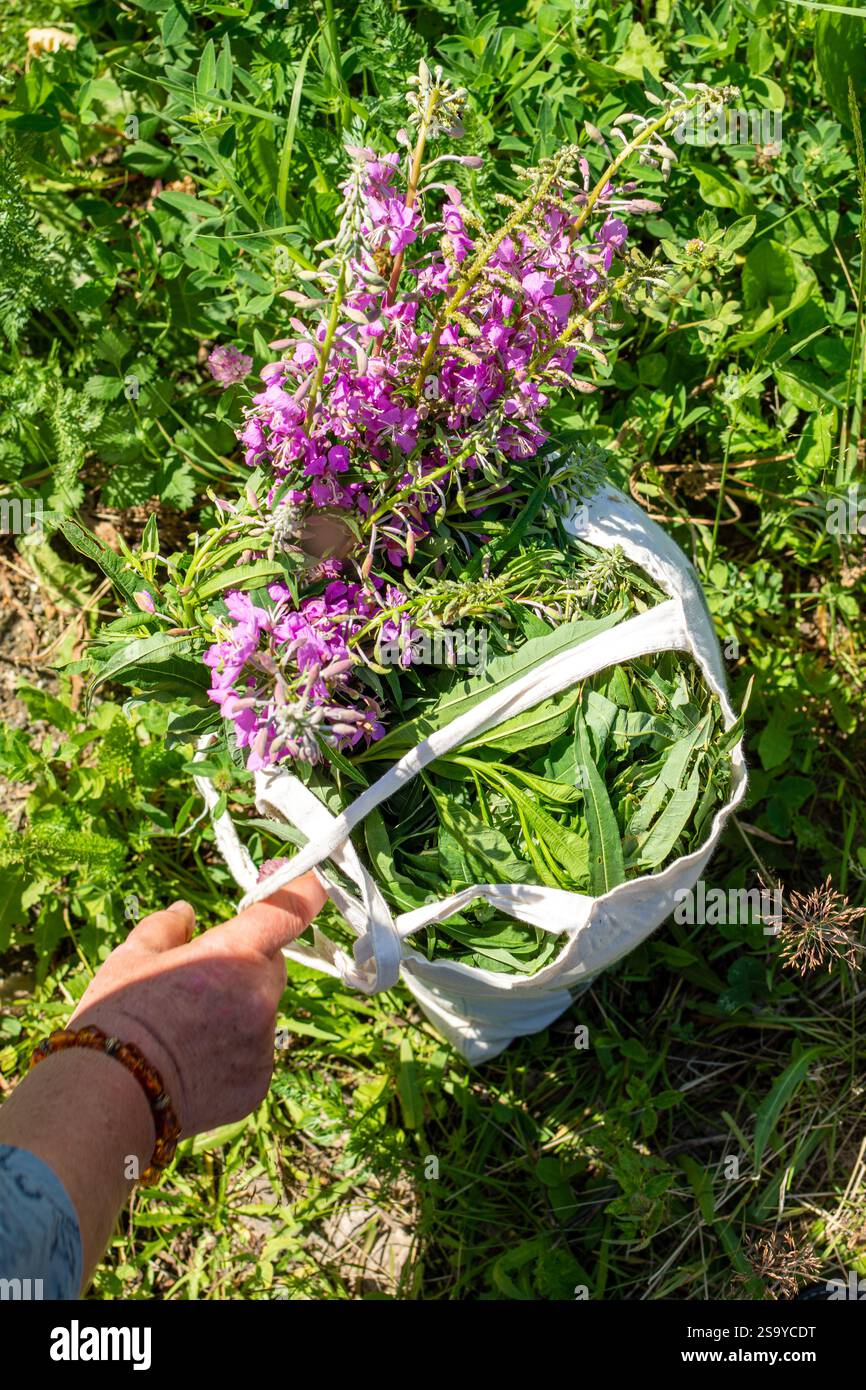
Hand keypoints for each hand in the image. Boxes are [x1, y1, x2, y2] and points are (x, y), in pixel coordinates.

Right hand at [70, 874, 325, 1136]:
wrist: (106, 1099)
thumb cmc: (115, 1018)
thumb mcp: (132, 958)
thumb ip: (167, 927)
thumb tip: (186, 912)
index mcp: (233, 955)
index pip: (290, 912)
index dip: (303, 891)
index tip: (309, 882)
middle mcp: (259, 997)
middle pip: (271, 966)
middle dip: (248, 962)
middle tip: (203, 977)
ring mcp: (261, 1044)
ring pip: (261, 1012)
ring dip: (239, 1010)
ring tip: (186, 1030)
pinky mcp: (257, 1083)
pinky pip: (253, 1053)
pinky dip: (233, 1052)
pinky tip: (192, 1063)